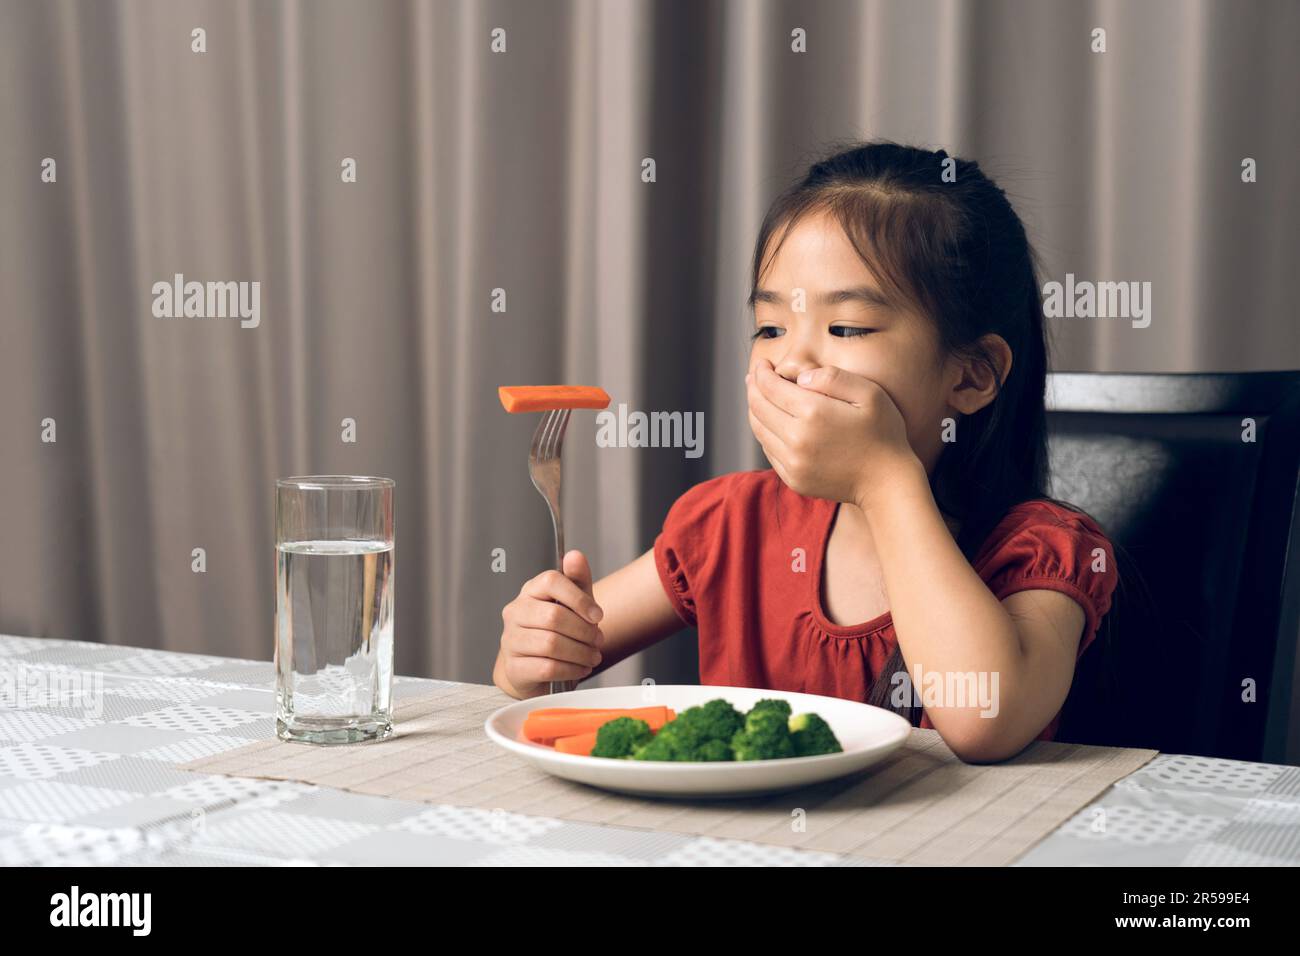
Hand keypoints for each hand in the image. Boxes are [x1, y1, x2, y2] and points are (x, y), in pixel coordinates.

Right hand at [496, 550, 604, 698]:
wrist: (532, 667)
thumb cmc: (555, 631)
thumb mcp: (572, 604)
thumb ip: (577, 580)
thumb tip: (575, 555)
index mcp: (530, 591)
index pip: (551, 581)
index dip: (580, 598)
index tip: (598, 615)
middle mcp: (516, 612)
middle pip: (554, 616)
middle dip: (584, 631)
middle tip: (599, 640)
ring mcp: (511, 640)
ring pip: (551, 644)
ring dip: (580, 653)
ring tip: (593, 656)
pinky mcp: (514, 667)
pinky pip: (546, 668)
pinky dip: (571, 669)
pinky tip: (581, 668)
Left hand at [746, 358, 920, 509]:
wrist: (888, 483)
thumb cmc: (883, 434)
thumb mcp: (869, 394)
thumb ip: (833, 378)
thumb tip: (800, 377)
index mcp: (813, 413)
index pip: (770, 387)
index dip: (761, 372)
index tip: (762, 364)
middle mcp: (796, 439)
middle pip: (758, 408)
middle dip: (753, 388)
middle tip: (755, 377)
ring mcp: (792, 463)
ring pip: (759, 430)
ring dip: (756, 411)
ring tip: (760, 397)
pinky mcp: (793, 479)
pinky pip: (769, 451)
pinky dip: (766, 434)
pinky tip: (774, 423)